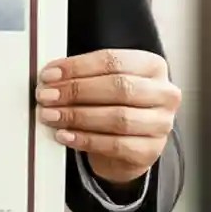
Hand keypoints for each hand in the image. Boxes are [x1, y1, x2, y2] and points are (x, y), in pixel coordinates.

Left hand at [36, 49, 179, 185]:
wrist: (130, 144)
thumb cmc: (115, 105)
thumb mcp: (104, 82)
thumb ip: (82, 76)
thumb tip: (50, 77)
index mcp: (152, 66)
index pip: (113, 61)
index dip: (77, 67)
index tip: (50, 74)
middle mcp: (163, 93)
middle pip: (118, 87)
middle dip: (76, 91)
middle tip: (47, 96)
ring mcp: (161, 123)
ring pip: (118, 117)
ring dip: (77, 116)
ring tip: (51, 116)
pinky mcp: (151, 150)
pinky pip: (116, 145)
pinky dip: (86, 139)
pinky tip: (65, 135)